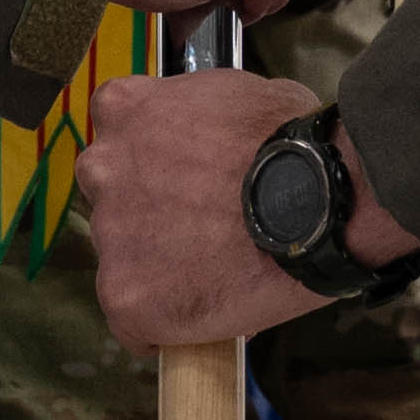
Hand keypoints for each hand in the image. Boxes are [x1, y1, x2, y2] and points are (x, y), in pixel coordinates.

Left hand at [81, 67, 330, 347]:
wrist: (316, 199)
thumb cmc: (294, 140)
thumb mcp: (240, 95)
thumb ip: (204, 119)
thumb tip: (217, 146)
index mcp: (126, 109)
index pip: (117, 137)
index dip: (152, 163)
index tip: (180, 181)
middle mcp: (103, 168)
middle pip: (111, 199)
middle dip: (147, 215)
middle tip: (200, 229)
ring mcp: (110, 233)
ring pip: (123, 260)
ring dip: (157, 268)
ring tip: (215, 272)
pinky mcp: (124, 294)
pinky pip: (134, 322)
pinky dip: (163, 324)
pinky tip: (203, 314)